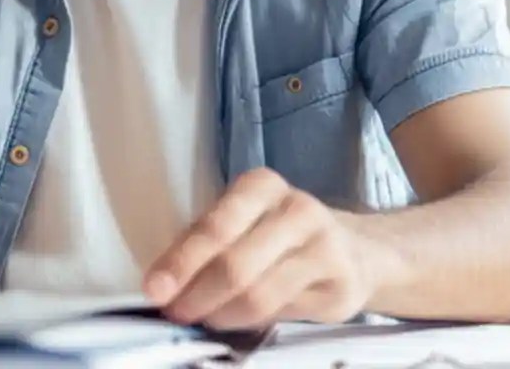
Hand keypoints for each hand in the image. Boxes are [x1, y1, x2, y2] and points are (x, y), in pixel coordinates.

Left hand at [143, 168, 374, 329]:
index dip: (182, 261)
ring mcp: (325, 249)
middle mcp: (298, 211)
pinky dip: (250, 322)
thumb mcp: (242, 220)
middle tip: (174, 313)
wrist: (354, 251)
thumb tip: (161, 281)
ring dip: (220, 314)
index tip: (155, 289)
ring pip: (259, 295)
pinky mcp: (341, 287)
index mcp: (263, 186)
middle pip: (236, 265)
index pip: (216, 226)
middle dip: (197, 295)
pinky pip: (282, 313)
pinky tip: (235, 321)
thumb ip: (205, 241)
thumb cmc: (277, 233)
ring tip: (202, 319)